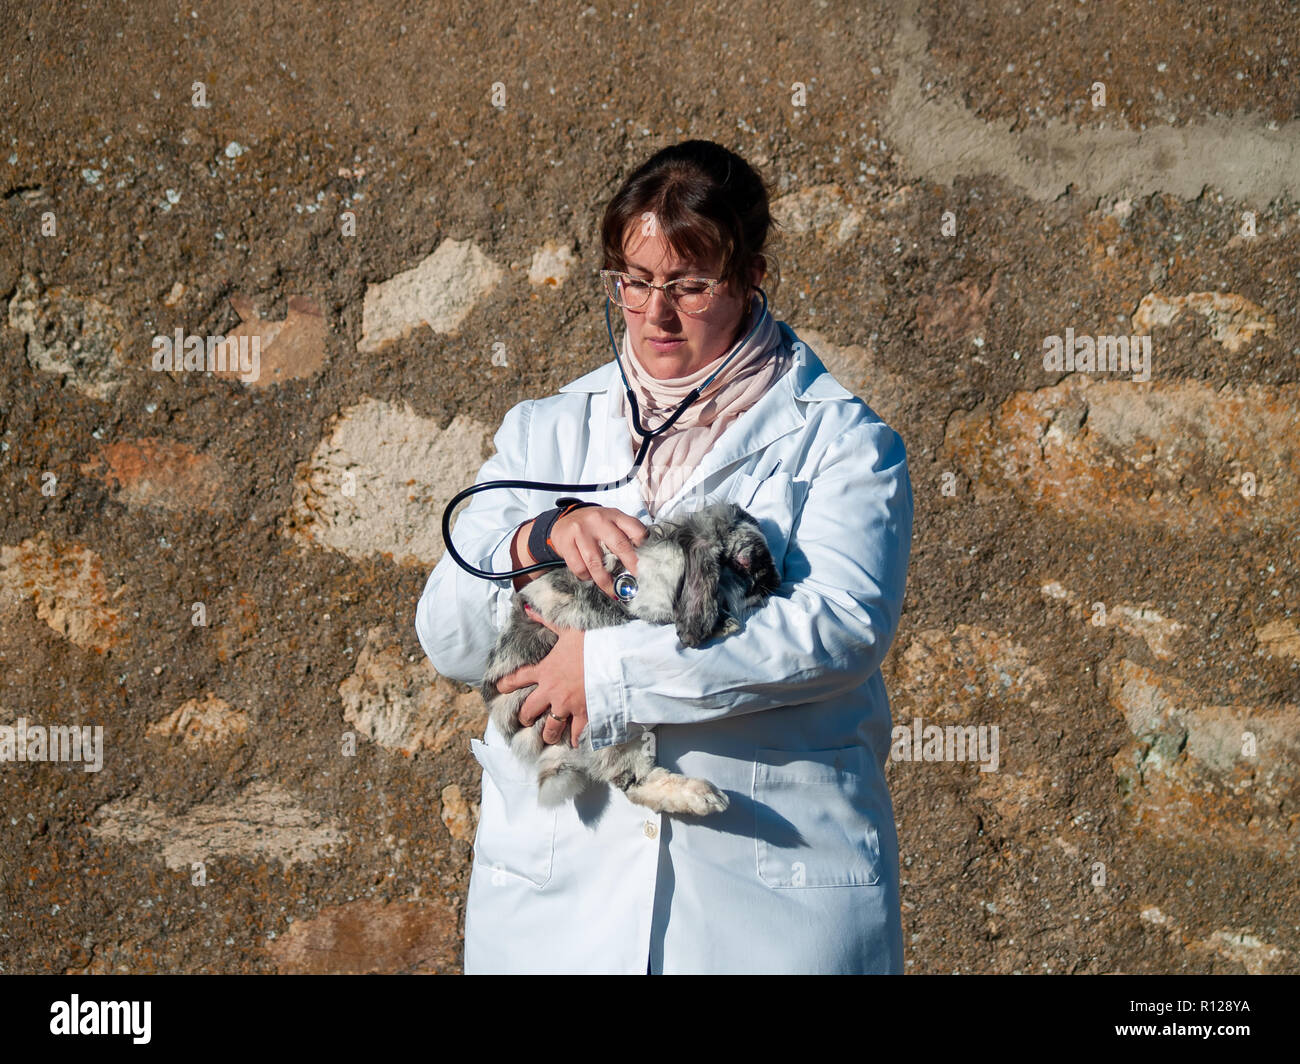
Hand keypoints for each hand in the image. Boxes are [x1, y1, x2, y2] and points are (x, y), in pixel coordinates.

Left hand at [497, 611, 588, 746]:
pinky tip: (573, 744)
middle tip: (524, 720)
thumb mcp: (567, 629)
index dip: (506, 684)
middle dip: (524, 716)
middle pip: (529, 710)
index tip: (498, 688)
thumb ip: (546, 620)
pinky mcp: (583, 715)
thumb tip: (527, 607)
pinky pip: (575, 733)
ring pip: (549, 727)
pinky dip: (574, 740)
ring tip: (546, 737)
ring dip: (546, 733)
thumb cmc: (591, 643)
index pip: (518, 678)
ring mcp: (566, 706)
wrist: (614, 661)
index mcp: (545, 671)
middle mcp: (551, 692)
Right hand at [548, 505, 646, 599]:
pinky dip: (586, 577)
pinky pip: (579, 567)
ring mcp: (581, 531)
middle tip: (635, 583)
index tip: (648, 565)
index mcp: (614, 515)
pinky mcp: (566, 542)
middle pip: (619, 545)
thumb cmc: (594, 525)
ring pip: (596, 562)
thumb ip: (627, 535)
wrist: (565, 518)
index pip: (635, 529)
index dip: (644, 548)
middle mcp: (598, 520)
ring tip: (613, 591)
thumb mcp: (612, 522)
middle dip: (630, 566)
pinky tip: (589, 577)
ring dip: (606, 581)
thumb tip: (642, 559)